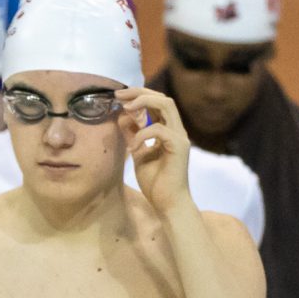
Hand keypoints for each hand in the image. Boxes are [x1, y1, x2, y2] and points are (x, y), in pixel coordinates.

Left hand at [116, 88, 191, 213]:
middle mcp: (177, 131)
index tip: (119, 97)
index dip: (139, 96)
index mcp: (169, 131)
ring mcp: (180, 138)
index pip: (157, 103)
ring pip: (166, 105)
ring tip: (126, 108)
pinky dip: (142, 133)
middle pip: (163, 98)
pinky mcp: (178, 147)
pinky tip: (132, 147)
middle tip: (119, 95)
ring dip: (143, 102)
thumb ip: (133, 134)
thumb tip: (122, 116)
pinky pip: (158, 129)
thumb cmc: (156, 183)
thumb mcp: (138, 153)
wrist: (168, 204)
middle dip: (139, 92)